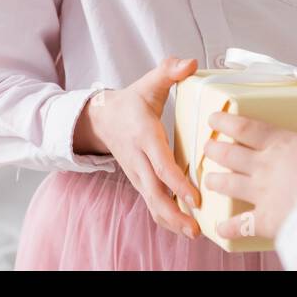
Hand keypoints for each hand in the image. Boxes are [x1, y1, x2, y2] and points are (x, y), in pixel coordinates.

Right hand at [79, 57, 203, 238]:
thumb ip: (169, 71)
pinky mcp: (139, 182)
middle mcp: (138, 159)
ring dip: (170, 221)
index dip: (177, 182)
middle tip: (195, 227)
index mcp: (144, 135)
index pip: (160, 163)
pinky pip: (151, 203)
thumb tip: (190, 63)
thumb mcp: (149, 82)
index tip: (195, 197)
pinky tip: (184, 227)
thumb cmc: (132, 101)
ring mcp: (136, 174)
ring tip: (193, 233)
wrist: (101, 119)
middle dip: (174, 212)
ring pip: (151, 203)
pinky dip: (166, 218)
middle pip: (154, 192)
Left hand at [202, 112, 296, 242]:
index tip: (213, 119)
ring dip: (216, 181)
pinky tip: (221, 228)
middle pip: (229, 154)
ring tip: (210, 180)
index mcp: (281, 142)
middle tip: (209, 148)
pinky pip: (240, 224)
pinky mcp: (266, 219)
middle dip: (215, 150)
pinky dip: (228, 227)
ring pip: (228, 184)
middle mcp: (265, 165)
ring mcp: (262, 192)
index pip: (243, 127)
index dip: (224, 122)